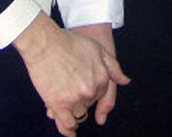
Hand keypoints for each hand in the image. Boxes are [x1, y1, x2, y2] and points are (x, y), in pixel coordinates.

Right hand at [14, 13, 129, 134]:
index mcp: (102, 78)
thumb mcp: (98, 49)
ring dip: (73, 111)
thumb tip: (125, 81)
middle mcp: (91, 91)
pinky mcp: (59, 105)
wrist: (45, 43)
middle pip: (89, 104)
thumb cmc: (69, 43)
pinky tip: (67, 127)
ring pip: (78, 115)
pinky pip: (67, 124)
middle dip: (81, 99)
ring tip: (65, 102)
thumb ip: (113, 67)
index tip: (81, 86)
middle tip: (70, 89)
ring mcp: (75, 99)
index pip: (100, 95)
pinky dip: (68, 128)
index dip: (90, 91)